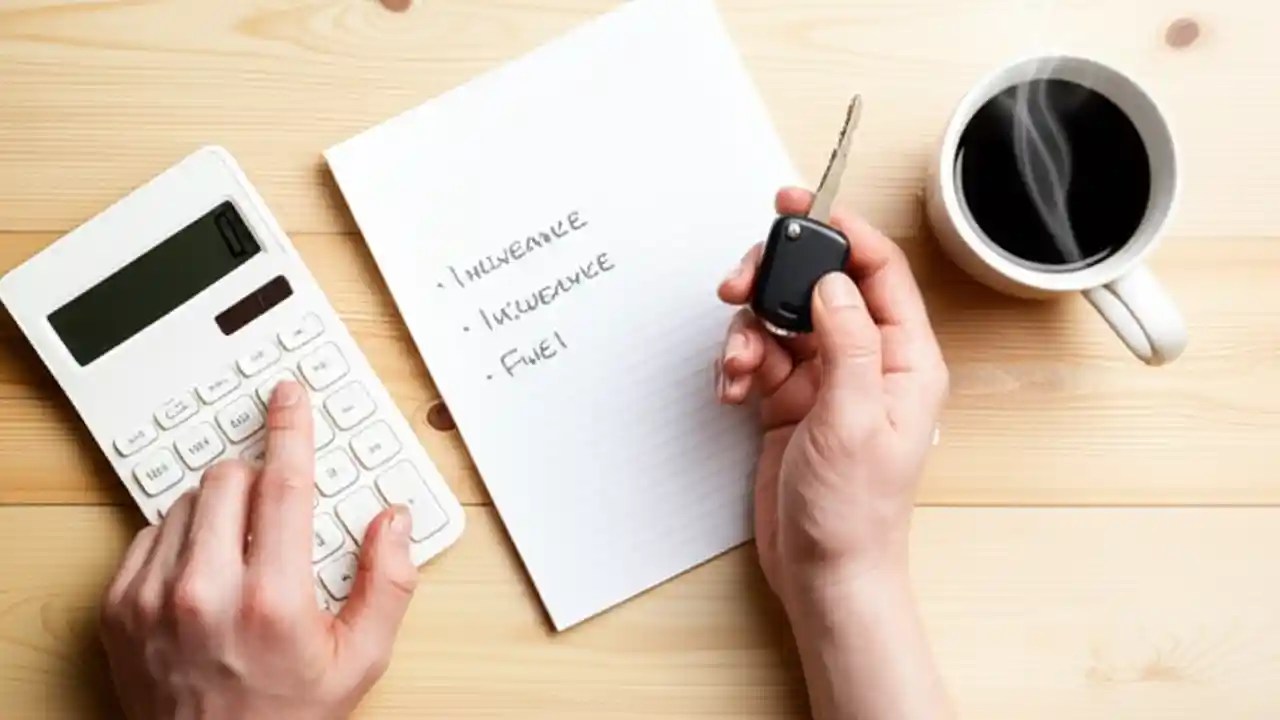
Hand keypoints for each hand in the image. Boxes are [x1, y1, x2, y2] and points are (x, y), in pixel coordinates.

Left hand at [100, 382, 416, 719]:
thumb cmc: (285, 717)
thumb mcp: (361, 660)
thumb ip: (388, 584)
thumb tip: (392, 521)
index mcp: (271, 601)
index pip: (283, 486)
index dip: (291, 431)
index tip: (289, 399)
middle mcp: (204, 593)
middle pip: (228, 481)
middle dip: (258, 481)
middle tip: (277, 512)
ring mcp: (151, 599)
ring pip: (186, 502)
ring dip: (219, 508)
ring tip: (241, 553)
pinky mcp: (118, 606)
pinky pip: (149, 532)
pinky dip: (181, 537)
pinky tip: (204, 571)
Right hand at [717, 189, 951, 718]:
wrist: (823, 570)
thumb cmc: (855, 512)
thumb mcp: (855, 418)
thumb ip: (845, 341)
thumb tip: (830, 282)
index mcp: (906, 358)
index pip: (878, 270)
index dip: (841, 230)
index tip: (798, 205)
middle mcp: (867, 359)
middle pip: (818, 285)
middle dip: (773, 280)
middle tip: (738, 286)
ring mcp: (825, 378)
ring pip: (779, 318)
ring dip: (748, 332)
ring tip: (738, 366)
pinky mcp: (789, 399)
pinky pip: (759, 356)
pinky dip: (739, 363)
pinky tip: (734, 390)